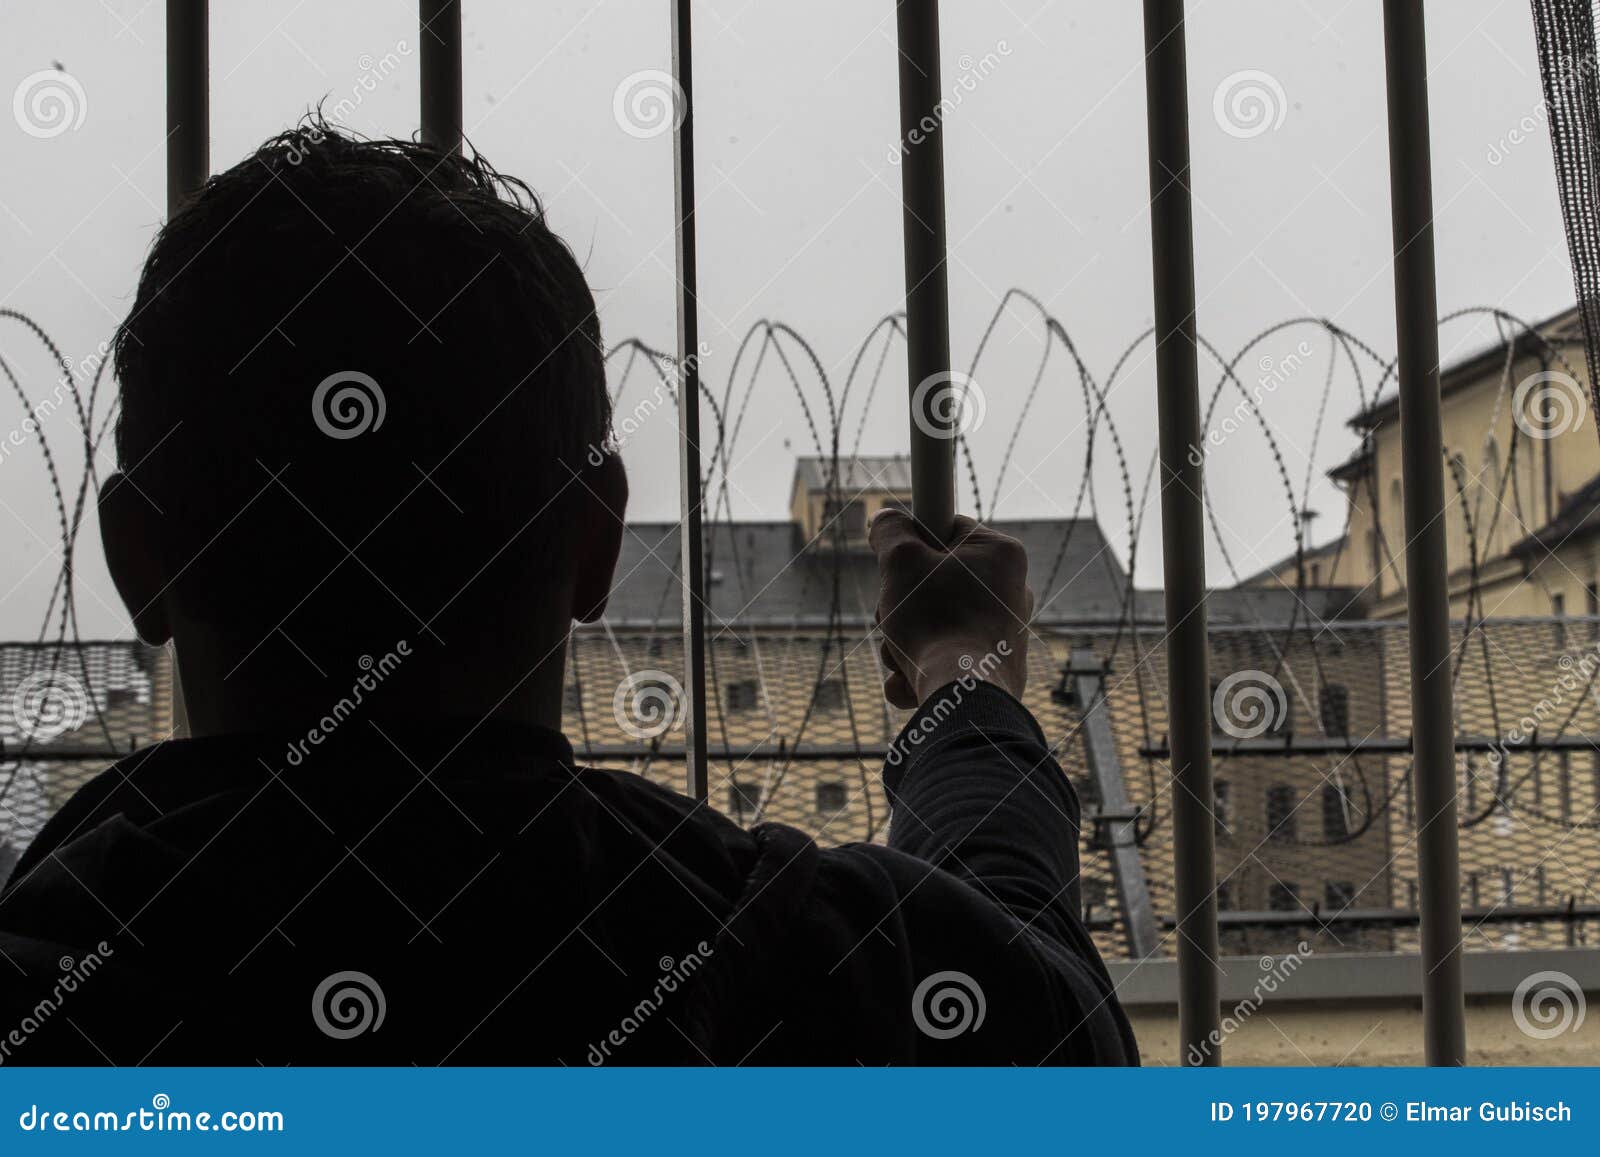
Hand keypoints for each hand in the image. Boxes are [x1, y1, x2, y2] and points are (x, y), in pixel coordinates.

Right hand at [868, 509, 1032, 709]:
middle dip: (900, 605)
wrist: (966, 699)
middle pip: (933, 582)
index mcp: (1000, 553)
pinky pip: (944, 656)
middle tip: (894, 616)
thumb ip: (889, 531)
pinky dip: (919, 669)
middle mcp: (1010, 590)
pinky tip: (910, 684)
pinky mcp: (992, 669)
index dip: (912, 544)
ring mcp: (1002, 632)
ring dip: (902, 641)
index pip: (945, 528)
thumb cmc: (938, 624)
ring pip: (932, 623)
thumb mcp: (901, 561)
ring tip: (901, 655)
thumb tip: (884, 519)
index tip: (899, 561)